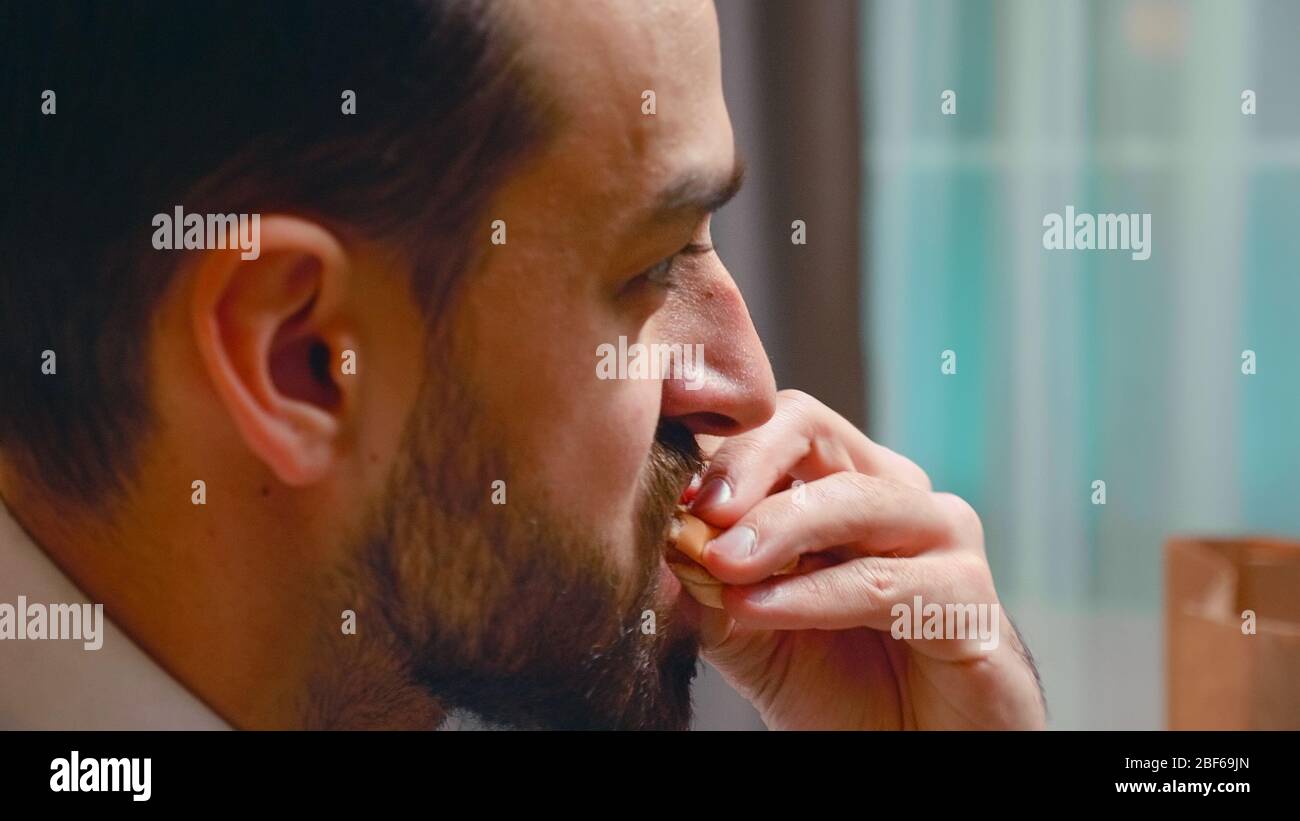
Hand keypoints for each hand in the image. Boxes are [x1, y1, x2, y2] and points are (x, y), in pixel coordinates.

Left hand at [689, 390, 1046, 729]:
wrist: (913, 752)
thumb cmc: (839, 684)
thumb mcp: (749, 631)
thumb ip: (705, 588)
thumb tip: (651, 547)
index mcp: (840, 481)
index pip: (770, 426)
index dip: (712, 448)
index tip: (660, 483)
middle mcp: (893, 490)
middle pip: (810, 429)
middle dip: (746, 462)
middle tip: (699, 509)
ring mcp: (941, 536)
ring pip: (854, 498)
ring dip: (779, 526)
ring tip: (721, 562)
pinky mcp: (970, 598)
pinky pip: (884, 583)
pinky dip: (814, 594)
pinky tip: (759, 608)